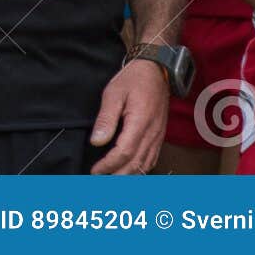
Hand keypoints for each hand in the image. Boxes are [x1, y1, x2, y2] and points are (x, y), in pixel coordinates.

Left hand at [90, 59, 168, 173]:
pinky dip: (140, 169)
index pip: (124, 153)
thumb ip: (106, 119)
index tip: (94, 171)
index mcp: (140, 124)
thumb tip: (96, 141)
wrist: (156, 71)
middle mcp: (152, 134)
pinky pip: (152, 159)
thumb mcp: (113, 94)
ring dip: (129, 176)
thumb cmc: (133, 80)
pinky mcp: (159, 136)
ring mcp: (158, 137)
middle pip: (136, 164)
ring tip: (111, 182)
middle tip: (99, 183)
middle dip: (117, 177)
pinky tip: (130, 173)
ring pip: (145, 165)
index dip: (108, 166)